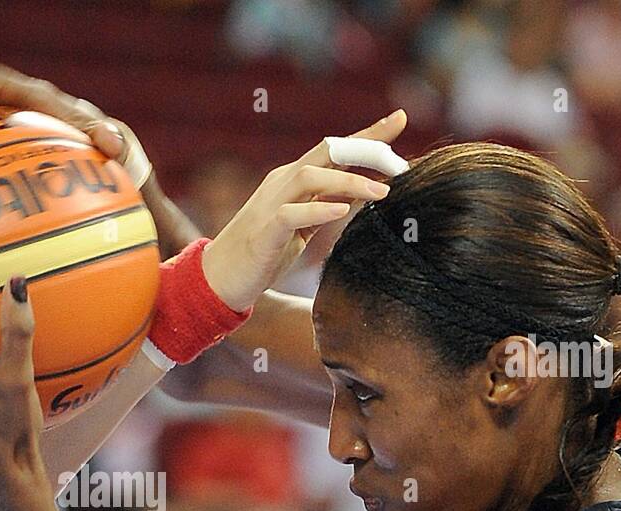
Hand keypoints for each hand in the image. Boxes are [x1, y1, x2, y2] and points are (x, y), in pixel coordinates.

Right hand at [200, 110, 407, 310]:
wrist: (219, 280)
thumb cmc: (262, 256)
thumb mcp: (302, 229)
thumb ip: (326, 209)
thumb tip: (362, 196)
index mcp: (292, 181)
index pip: (334, 151)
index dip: (367, 135)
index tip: (400, 120)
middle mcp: (281, 183)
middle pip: (326, 152)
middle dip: (365, 146)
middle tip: (400, 156)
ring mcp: (270, 204)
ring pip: (311, 177)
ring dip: (350, 182)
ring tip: (382, 192)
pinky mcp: (264, 231)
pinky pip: (292, 213)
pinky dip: (318, 209)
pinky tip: (341, 210)